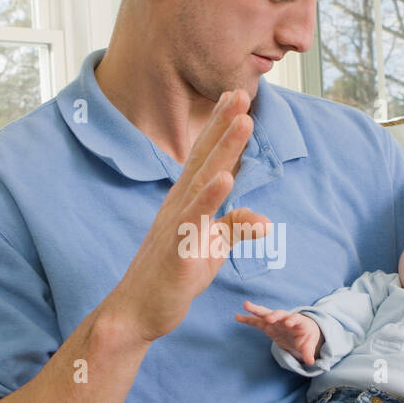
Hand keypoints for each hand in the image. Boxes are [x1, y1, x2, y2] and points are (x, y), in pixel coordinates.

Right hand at [108, 89, 269, 341]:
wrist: (138, 309)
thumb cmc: (174, 275)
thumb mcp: (212, 248)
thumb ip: (235, 227)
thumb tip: (265, 220)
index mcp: (187, 201)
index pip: (207, 158)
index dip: (222, 128)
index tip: (238, 97)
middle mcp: (180, 205)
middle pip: (206, 158)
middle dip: (225, 125)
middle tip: (242, 93)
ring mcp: (177, 224)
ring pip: (204, 180)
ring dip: (224, 149)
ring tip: (244, 121)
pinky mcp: (177, 249)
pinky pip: (195, 220)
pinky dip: (210, 198)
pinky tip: (226, 178)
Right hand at [234, 302, 322, 365]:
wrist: (302, 331)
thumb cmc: (307, 336)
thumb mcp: (309, 344)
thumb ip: (308, 352)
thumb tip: (310, 361)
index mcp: (298, 322)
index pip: (296, 319)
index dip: (292, 320)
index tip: (289, 323)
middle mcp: (286, 319)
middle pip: (280, 314)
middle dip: (274, 315)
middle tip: (269, 318)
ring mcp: (276, 321)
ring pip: (265, 314)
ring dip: (256, 310)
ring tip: (246, 305)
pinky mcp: (268, 325)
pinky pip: (257, 321)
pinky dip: (248, 319)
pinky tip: (237, 316)